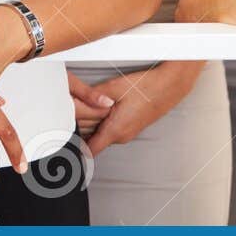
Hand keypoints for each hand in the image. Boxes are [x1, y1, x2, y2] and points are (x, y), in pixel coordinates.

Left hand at [77, 62, 204, 155]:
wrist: (170, 85)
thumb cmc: (146, 86)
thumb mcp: (114, 88)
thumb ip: (92, 98)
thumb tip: (76, 102)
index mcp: (115, 130)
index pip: (89, 150)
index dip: (75, 146)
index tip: (65, 138)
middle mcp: (121, 136)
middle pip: (92, 138)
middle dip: (81, 125)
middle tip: (74, 108)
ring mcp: (128, 133)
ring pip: (101, 132)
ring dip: (93, 121)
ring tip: (90, 104)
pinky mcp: (132, 127)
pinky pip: (111, 127)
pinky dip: (104, 119)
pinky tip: (105, 105)